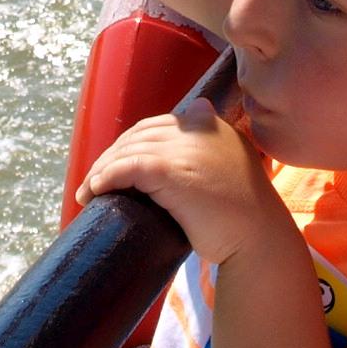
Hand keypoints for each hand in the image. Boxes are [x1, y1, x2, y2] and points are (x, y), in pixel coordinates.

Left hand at [79, 97, 290, 265]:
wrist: (258, 241)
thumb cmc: (245, 215)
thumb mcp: (231, 167)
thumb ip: (213, 144)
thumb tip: (199, 106)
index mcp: (212, 126)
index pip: (159, 125)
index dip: (132, 143)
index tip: (117, 166)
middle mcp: (198, 129)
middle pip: (139, 135)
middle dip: (112, 155)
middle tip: (95, 180)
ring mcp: (184, 149)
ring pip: (128, 151)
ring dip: (101, 170)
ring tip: (87, 192)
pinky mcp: (171, 170)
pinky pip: (127, 167)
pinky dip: (106, 177)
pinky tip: (95, 190)